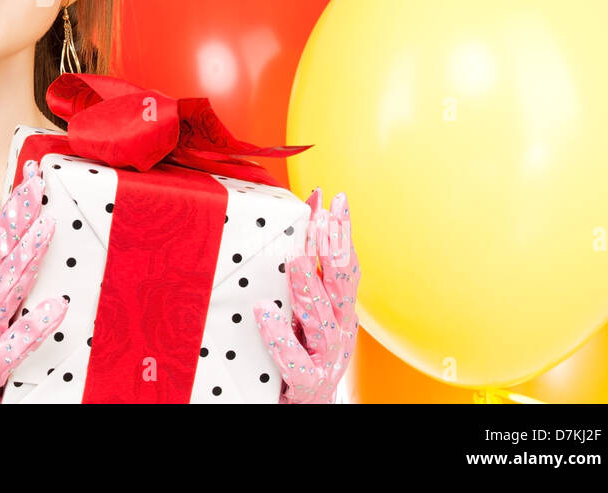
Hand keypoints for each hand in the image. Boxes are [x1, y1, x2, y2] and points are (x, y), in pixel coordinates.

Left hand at [253, 188, 358, 403]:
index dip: (340, 232)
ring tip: (294, 259)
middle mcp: (340, 331)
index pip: (343, 265)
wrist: (305, 408)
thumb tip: (290, 234)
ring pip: (322, 320)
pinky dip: (280, 336)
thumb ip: (299, 280)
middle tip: (324, 215)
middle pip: (340, 284)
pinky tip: (265, 314)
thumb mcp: (304, 314)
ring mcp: (327, 358)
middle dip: (333, 247)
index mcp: (340, 311)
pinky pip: (295, 359)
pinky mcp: (309, 383)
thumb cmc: (302, 357)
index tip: (335, 199)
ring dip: (308, 287)